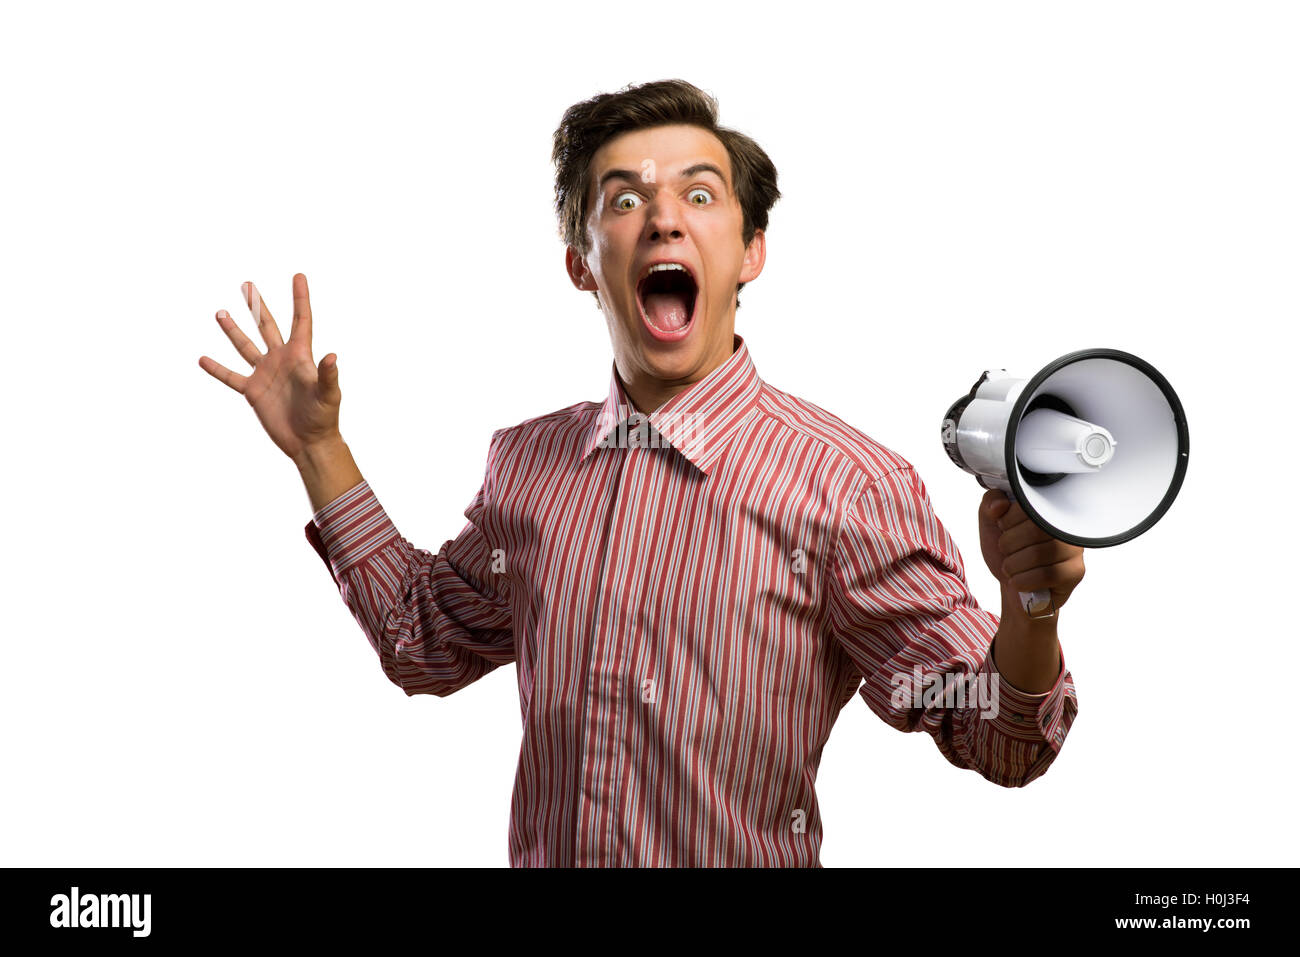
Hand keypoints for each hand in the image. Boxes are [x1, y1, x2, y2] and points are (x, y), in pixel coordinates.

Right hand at [199, 274, 341, 463]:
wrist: (309, 442)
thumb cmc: (324, 418)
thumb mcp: (328, 395)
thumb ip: (328, 375)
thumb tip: (332, 355)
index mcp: (300, 356)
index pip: (301, 320)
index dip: (300, 298)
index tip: (298, 276)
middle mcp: (281, 360)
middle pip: (267, 326)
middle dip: (257, 306)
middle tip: (247, 284)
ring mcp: (265, 374)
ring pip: (246, 346)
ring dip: (233, 330)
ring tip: (221, 312)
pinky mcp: (253, 392)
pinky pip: (231, 377)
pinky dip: (217, 369)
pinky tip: (203, 359)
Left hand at [979, 489, 1084, 611]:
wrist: (1013, 582)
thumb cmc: (1007, 549)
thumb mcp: (990, 521)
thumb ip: (990, 502)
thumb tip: (999, 505)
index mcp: (1047, 506)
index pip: (1029, 505)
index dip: (1007, 520)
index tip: (1003, 528)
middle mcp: (1066, 524)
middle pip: (1035, 530)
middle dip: (1008, 544)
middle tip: (1004, 551)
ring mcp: (1074, 548)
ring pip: (1039, 554)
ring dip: (1013, 564)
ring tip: (1009, 567)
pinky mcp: (1075, 571)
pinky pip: (1048, 574)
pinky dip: (1024, 580)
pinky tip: (1017, 581)